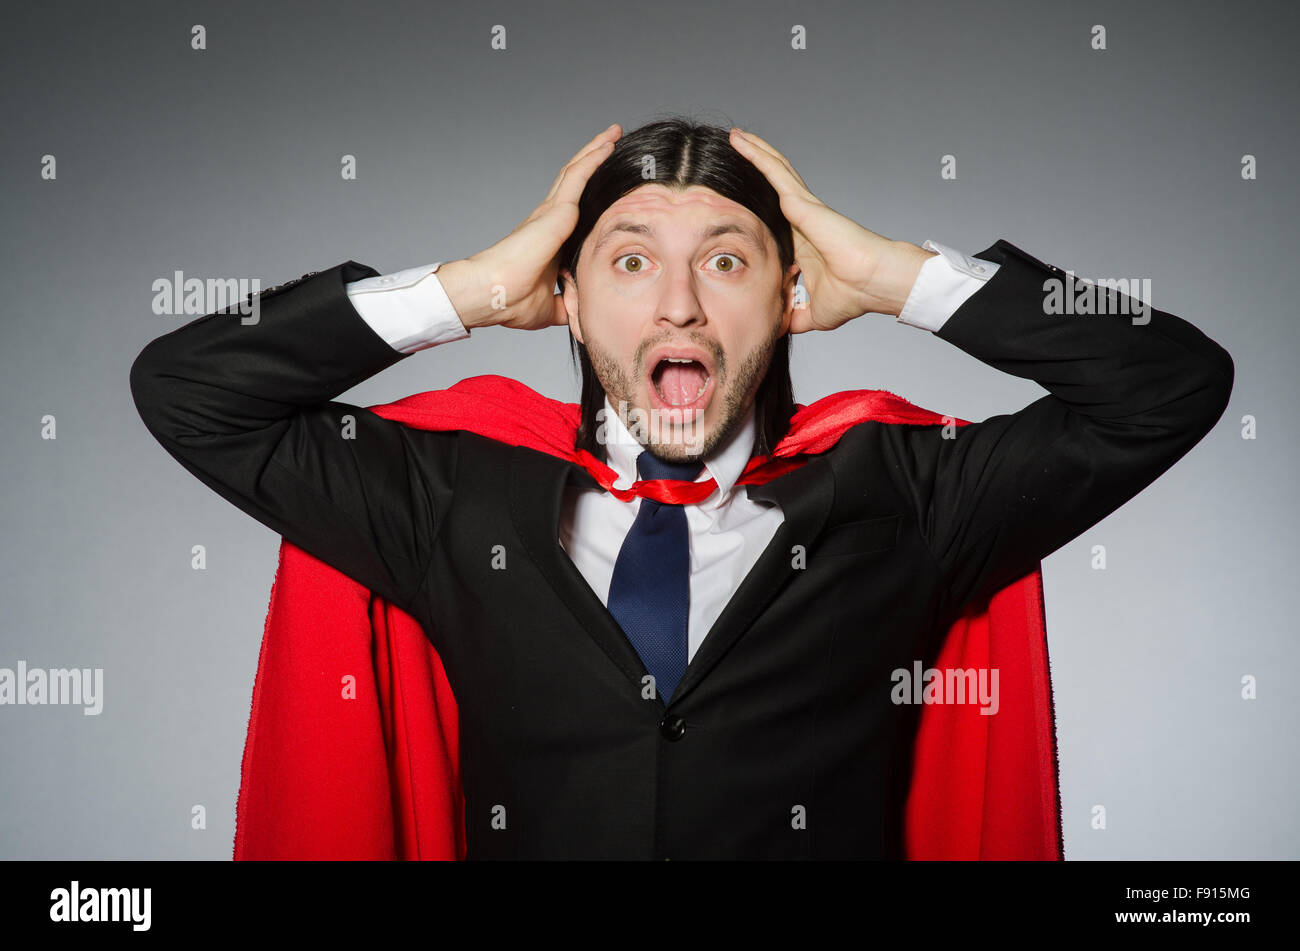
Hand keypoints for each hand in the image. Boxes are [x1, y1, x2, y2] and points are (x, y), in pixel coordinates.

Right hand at [437, 124, 622, 329]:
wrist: (495, 294)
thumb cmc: (511, 300)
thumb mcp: (550, 306)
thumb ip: (566, 303)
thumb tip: (578, 310)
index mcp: (548, 238)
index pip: (573, 207)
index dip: (588, 192)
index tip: (605, 183)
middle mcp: (549, 218)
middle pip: (575, 180)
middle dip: (593, 159)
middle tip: (611, 141)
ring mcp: (551, 211)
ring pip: (577, 170)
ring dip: (595, 150)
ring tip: (613, 133)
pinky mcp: (556, 210)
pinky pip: (579, 175)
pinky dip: (594, 157)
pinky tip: (608, 144)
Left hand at [728, 127, 933, 330]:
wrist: (872, 284)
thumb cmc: (853, 295)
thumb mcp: (812, 313)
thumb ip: (792, 316)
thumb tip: (776, 329)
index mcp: (801, 242)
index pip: (774, 217)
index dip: (758, 204)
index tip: (738, 198)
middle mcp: (801, 219)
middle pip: (772, 185)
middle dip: (754, 168)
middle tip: (734, 149)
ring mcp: (802, 207)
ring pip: (773, 170)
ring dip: (754, 151)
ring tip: (735, 134)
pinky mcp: (801, 202)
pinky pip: (773, 172)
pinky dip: (756, 155)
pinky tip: (740, 140)